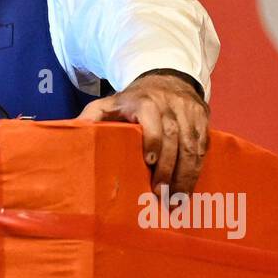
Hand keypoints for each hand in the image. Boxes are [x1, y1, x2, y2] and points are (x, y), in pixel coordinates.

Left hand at [76, 70, 210, 193]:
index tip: (149, 164)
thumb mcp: (110, 102)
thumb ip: (92, 116)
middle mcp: (171, 106)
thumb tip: (73, 135)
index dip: (154, 142)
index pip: (154, 123)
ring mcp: (190, 113)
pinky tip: (191, 187)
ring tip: (178, 199)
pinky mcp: (204, 119)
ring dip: (187, 175)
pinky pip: (204, 146)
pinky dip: (199, 168)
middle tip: (161, 194)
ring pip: (193, 146)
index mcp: (146, 102)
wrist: (167, 78)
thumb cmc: (134, 99)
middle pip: (175, 139)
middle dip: (170, 170)